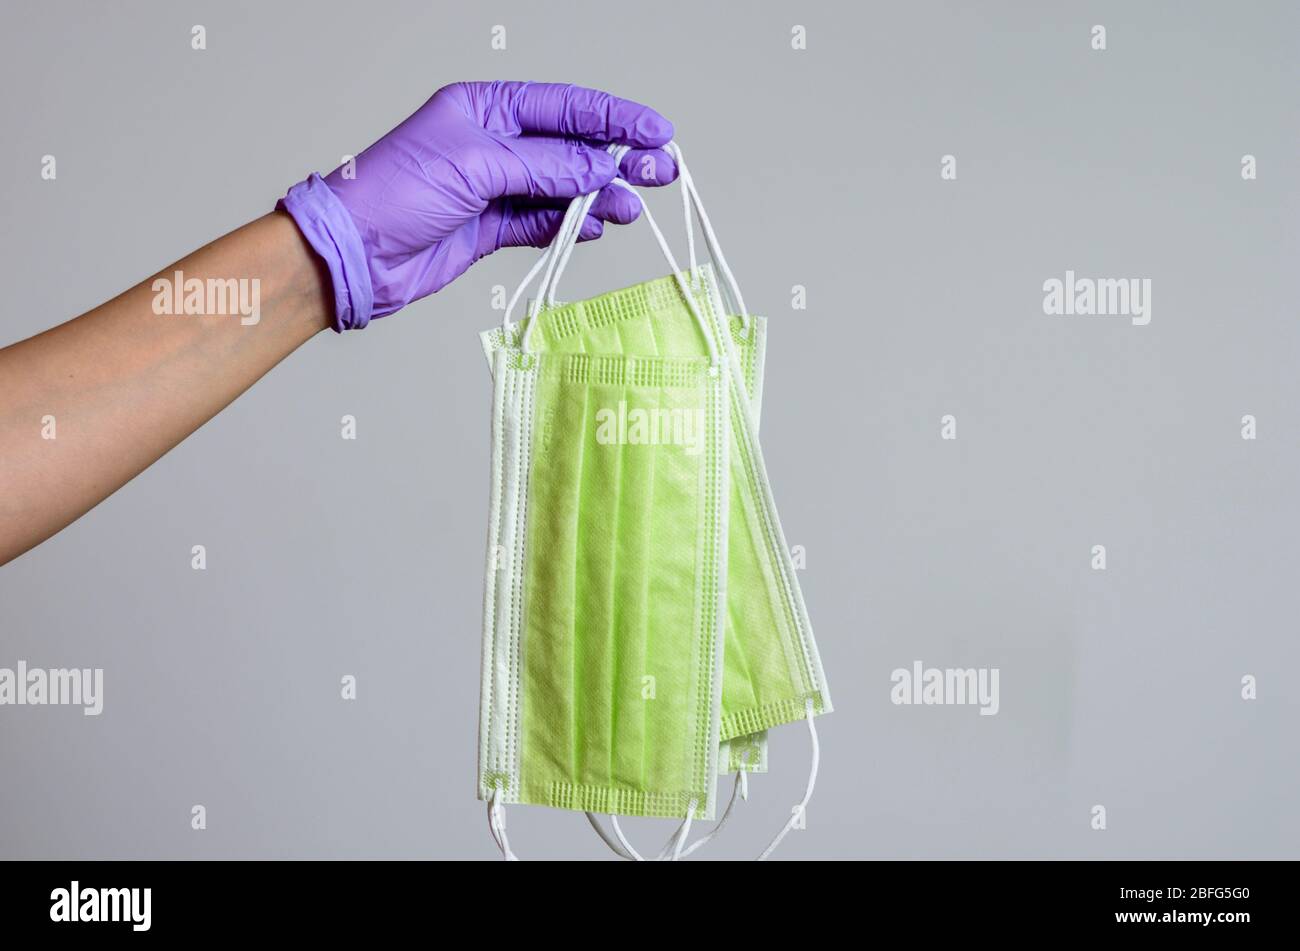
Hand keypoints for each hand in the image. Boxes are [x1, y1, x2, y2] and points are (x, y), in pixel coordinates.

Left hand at [278, 81, 677, 330]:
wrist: (355, 255)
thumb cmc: (394, 194)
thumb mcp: (476, 166)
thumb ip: (545, 166)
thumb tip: (600, 166)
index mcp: (485, 108)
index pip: (564, 105)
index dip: (613, 116)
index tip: (656, 131)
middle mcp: (493, 144)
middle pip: (571, 146)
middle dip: (617, 158)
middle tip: (660, 171)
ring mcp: (495, 188)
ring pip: (564, 188)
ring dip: (601, 196)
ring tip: (633, 206)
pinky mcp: (492, 228)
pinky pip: (545, 222)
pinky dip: (572, 225)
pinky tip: (597, 226)